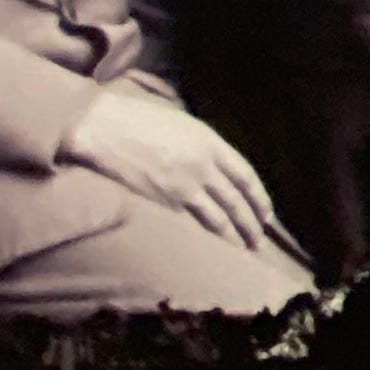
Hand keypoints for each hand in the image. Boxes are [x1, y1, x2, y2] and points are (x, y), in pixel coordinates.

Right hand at [64, 85, 281, 246]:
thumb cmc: (138, 120)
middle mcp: (204, 165)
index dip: (259, 197)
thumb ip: (203, 146)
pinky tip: (216, 245)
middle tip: (259, 241)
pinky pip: (195, 221)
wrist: (103, 128)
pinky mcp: (165, 200)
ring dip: (236, 235)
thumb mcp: (182, 125)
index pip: (246, 175)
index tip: (266, 214)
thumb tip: (216, 166)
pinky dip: (210, 235)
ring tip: (244, 248)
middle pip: (238, 200)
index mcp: (211, 143)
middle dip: (252, 223)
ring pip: (220, 217)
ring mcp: (185, 185)